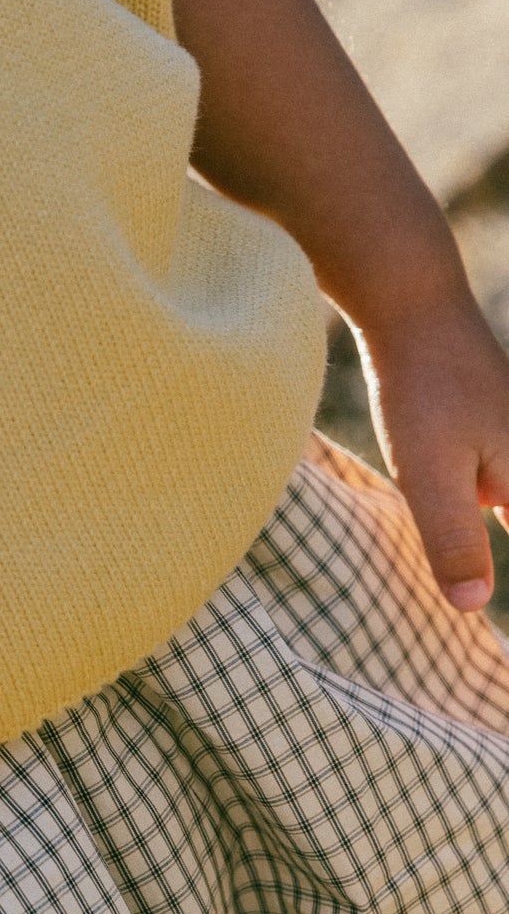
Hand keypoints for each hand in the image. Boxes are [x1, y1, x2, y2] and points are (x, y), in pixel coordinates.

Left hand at [362, 291, 508, 610]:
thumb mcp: (428, 474)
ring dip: (481, 526)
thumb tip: (472, 607)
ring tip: (477, 569)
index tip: (481, 587)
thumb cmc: (422, 389)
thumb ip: (453, 539)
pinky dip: (490, 502)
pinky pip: (500, 482)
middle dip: (483, 542)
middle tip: (468, 573)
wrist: (414, 306)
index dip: (492, 565)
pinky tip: (478, 504)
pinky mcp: (500, 427)